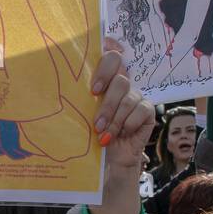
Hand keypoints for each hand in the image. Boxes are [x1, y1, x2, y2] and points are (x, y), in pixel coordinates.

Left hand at [93, 39, 155, 171]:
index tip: (94, 87)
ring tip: (102, 132)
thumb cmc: (93, 133)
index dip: (108, 60)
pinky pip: (141, 110)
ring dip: (114, 117)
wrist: (110, 157)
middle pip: (120, 79)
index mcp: (105, 79)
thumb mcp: (83, 114)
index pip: (111, 56)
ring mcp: (136, 96)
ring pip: (128, 97)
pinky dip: (128, 123)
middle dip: (107, 101)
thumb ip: (81, 98)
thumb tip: (65, 88)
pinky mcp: (147, 109)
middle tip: (96, 119)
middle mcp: (122, 84)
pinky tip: (121, 134)